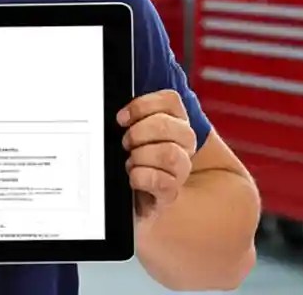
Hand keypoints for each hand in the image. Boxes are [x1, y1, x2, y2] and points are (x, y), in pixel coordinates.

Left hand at [118, 90, 196, 221]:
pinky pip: (164, 182)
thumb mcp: (133, 134)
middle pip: (171, 126)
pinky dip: (143, 177)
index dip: (143, 106)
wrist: (134, 201)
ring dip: (143, 155)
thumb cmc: (132, 161)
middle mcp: (183, 145)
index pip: (170, 101)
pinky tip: (133, 178)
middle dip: (140, 132)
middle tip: (125, 142)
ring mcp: (179, 171)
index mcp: (175, 123)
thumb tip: (120, 113)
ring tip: (130, 161)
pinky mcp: (169, 194)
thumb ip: (133, 118)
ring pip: (171, 154)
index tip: (121, 118)